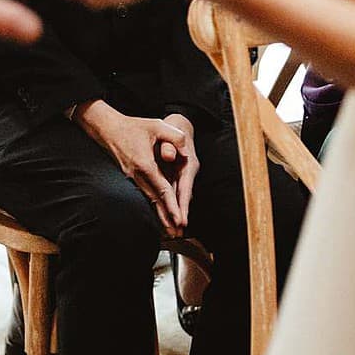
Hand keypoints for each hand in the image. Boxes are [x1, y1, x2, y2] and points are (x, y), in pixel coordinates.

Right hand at [76, 102, 192, 235]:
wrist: (108, 129)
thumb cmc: (133, 126)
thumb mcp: (157, 125)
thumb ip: (175, 136)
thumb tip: (186, 151)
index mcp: (145, 164)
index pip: (162, 190)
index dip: (172, 206)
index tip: (179, 219)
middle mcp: (137, 175)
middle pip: (155, 201)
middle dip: (166, 219)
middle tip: (177, 234)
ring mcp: (132, 178)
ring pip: (149, 200)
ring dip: (159, 216)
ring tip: (169, 231)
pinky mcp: (130, 177)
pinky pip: (144, 195)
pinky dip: (152, 206)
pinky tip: (158, 215)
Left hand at [158, 112, 198, 226]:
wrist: (178, 122)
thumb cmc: (173, 126)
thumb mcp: (169, 130)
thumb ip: (170, 144)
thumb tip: (169, 156)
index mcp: (188, 162)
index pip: (185, 187)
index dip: (182, 204)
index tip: (181, 219)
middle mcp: (187, 171)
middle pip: (184, 196)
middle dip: (181, 214)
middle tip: (178, 232)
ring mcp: (182, 174)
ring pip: (179, 197)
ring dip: (176, 212)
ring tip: (173, 231)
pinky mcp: (175, 175)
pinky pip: (173, 192)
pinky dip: (171, 204)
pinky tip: (166, 215)